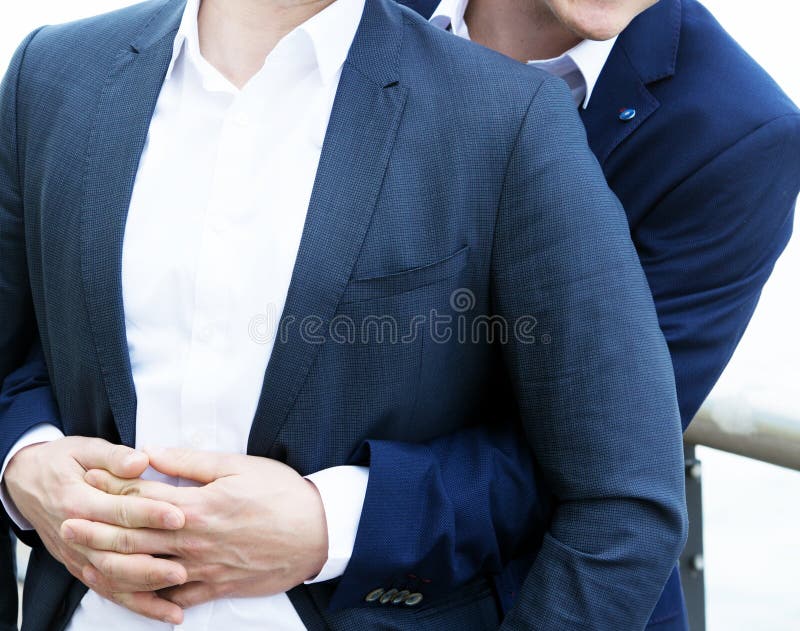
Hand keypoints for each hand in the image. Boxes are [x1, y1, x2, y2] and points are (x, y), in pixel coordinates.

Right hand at [4, 437, 187, 623]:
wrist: (26, 480)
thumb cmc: (62, 461)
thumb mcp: (85, 449)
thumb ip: (114, 456)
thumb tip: (140, 461)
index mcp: (78, 500)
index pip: (118, 511)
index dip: (150, 513)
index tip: (179, 516)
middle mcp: (75, 533)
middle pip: (115, 553)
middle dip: (151, 562)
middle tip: (184, 566)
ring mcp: (76, 554)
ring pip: (111, 578)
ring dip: (145, 587)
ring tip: (177, 590)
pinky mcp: (80, 566)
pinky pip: (107, 589)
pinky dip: (134, 602)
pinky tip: (162, 610)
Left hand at [67, 448, 328, 608]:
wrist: (318, 533)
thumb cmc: (281, 494)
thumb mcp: (239, 466)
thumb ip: (191, 463)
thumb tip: (152, 453)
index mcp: (198, 505)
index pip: (143, 496)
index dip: (112, 486)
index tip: (88, 478)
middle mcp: (194, 540)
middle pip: (135, 535)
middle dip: (97, 529)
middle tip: (67, 523)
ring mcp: (203, 567)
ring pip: (146, 570)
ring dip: (112, 564)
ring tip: (86, 559)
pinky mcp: (217, 586)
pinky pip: (175, 596)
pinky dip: (150, 597)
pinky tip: (132, 593)